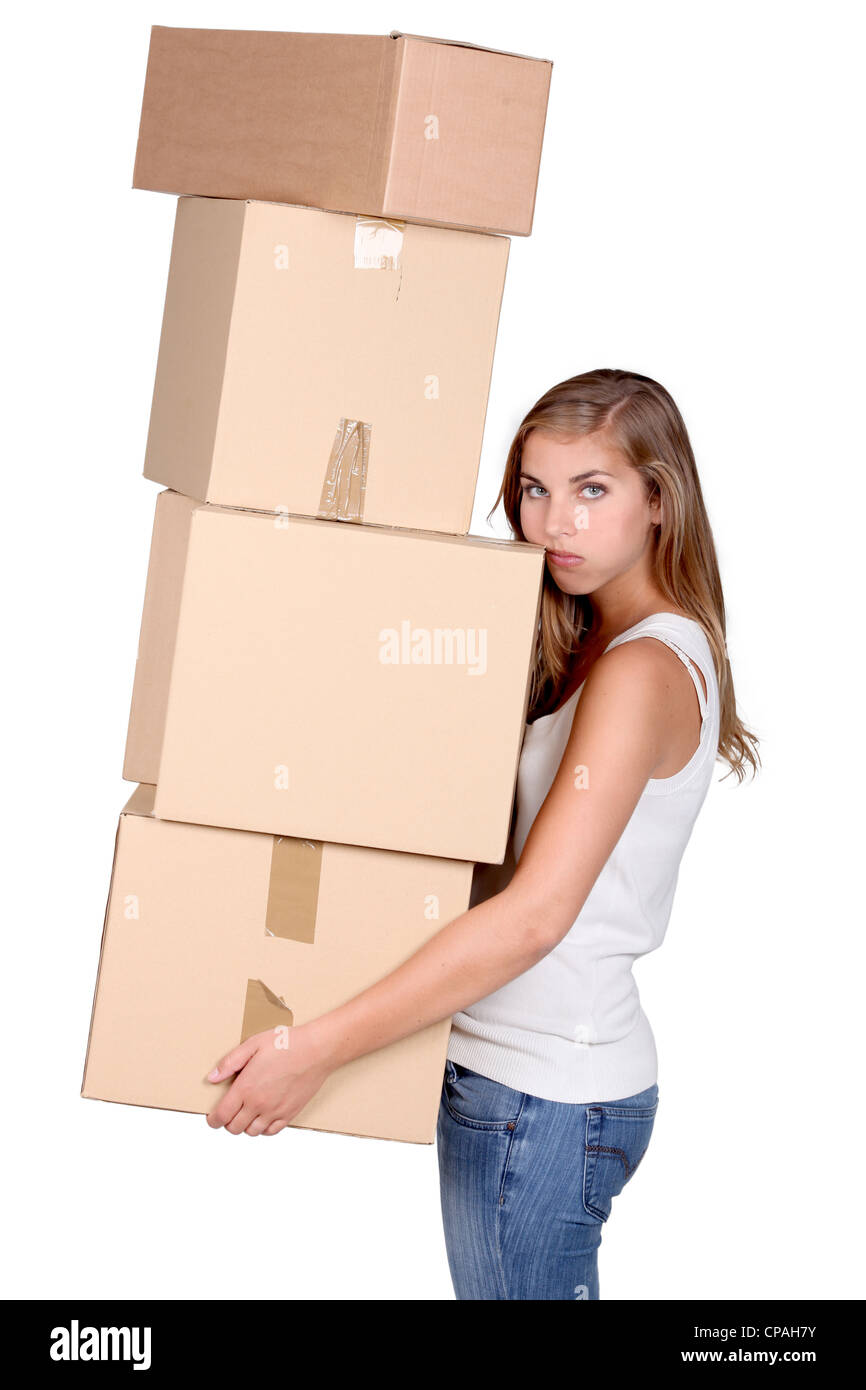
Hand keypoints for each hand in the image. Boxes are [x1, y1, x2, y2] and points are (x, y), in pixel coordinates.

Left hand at [205, 1021, 333, 1135]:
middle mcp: (259, 1104)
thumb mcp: (253, 1044)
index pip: (222, 1116)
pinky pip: (271, 1131)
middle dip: (227, 1122)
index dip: (213, 1120)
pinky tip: (263, 1117)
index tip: (212, 1117)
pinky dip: (263, 1128)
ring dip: (245, 1125)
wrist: (316, 1050)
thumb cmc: (287, 1044)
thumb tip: (212, 1078)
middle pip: (234, 1127)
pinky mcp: (290, 1114)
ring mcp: (275, 1111)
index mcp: (246, 1088)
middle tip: (229, 1112)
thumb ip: (230, 1063)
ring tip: (246, 1113)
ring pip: (252, 1132)